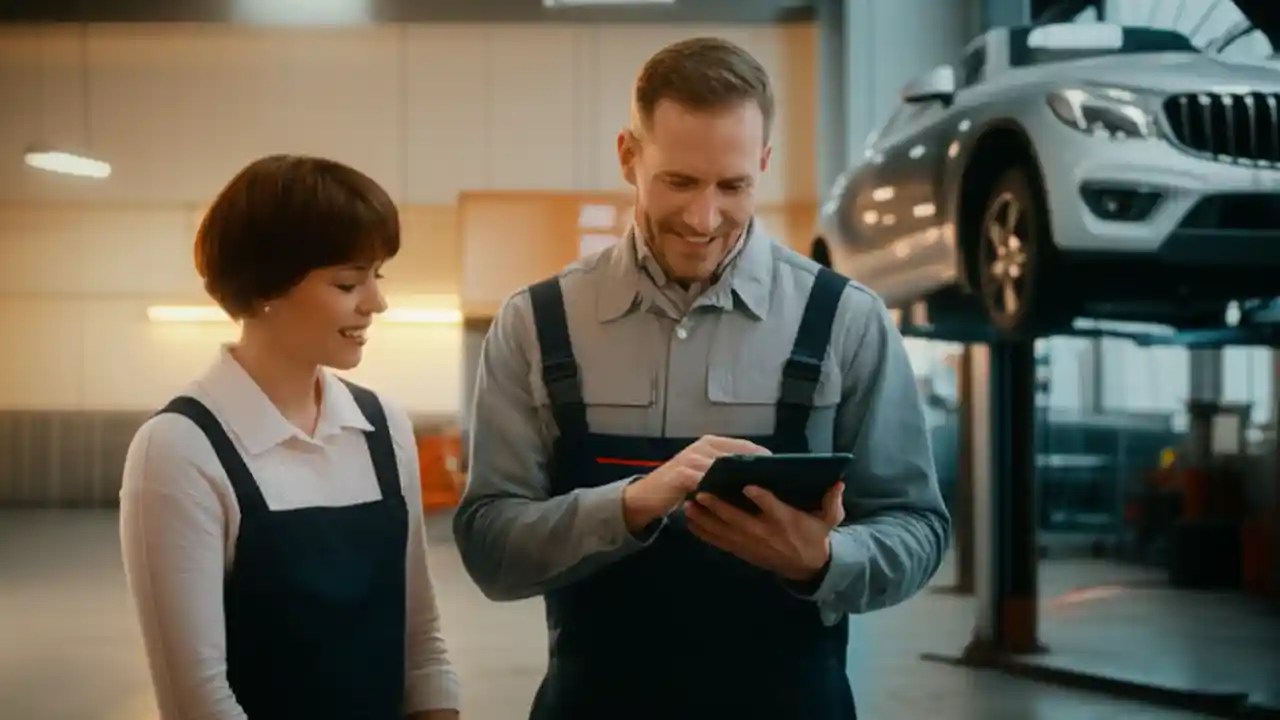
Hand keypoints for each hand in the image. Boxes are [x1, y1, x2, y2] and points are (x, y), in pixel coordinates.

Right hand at [622, 435, 770, 532]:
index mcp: (711, 442)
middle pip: (741, 454)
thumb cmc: (678, 487)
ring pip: (729, 467)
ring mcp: (693, 458)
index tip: (784, 474)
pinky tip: (740, 504)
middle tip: (782, 485)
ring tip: (767, 495)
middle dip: (761, 469)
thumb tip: (758, 477)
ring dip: (747, 480)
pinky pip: (711, 482)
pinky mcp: (685, 474)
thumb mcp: (704, 474)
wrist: (645, 497)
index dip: (766, 459)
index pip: (747, 446)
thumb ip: (725, 470)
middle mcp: (704, 445)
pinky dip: (726, 492)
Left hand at [685, 480, 845, 582]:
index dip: (761, 497)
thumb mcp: (828, 520)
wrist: (807, 567)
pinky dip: (704, 532)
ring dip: (705, 519)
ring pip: (724, 531)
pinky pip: (719, 542)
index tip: (747, 485)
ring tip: (688, 505)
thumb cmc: (814, 535)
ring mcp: (750, 544)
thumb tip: (838, 483)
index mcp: (785, 520)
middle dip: (719, 507)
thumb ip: (832, 502)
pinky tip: (689, 521)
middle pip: (738, 520)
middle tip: (701, 492)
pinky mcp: (742, 551)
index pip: (772, 507)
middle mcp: (765, 532)